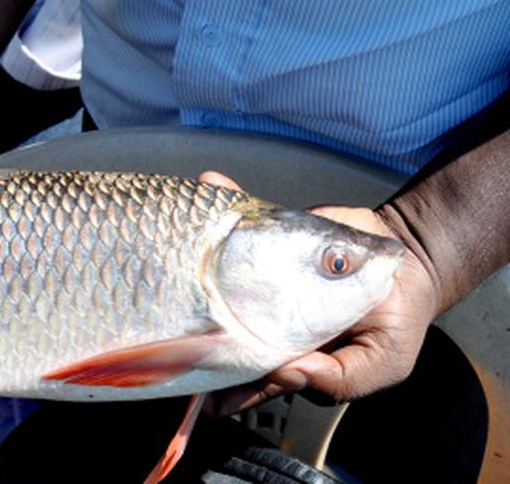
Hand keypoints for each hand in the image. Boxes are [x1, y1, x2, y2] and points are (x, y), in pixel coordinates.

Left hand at [198, 171, 440, 415]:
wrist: (408, 260)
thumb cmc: (395, 320)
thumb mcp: (383, 361)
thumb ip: (342, 379)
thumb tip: (292, 374)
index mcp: (286, 356)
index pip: (245, 378)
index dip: (221, 388)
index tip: (201, 393)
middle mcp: (265, 321)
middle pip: (218, 331)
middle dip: (190, 330)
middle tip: (169, 332)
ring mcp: (264, 280)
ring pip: (220, 272)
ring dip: (195, 255)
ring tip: (174, 249)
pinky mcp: (272, 243)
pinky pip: (244, 226)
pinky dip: (224, 200)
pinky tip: (212, 184)